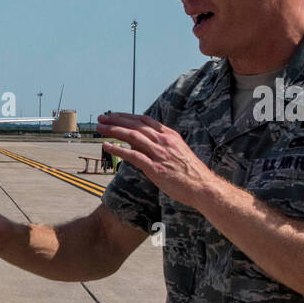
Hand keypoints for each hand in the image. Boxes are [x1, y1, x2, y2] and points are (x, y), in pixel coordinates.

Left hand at [96, 113, 215, 208]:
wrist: (203, 187)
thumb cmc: (190, 172)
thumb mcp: (177, 152)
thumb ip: (160, 146)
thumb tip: (141, 144)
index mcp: (169, 135)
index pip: (145, 120)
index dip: (127, 116)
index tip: (114, 115)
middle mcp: (164, 141)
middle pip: (136, 125)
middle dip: (116, 120)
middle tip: (101, 118)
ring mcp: (160, 153)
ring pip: (132, 136)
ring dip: (114, 130)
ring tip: (100, 129)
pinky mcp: (156, 168)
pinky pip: (133, 156)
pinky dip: (118, 150)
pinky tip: (106, 146)